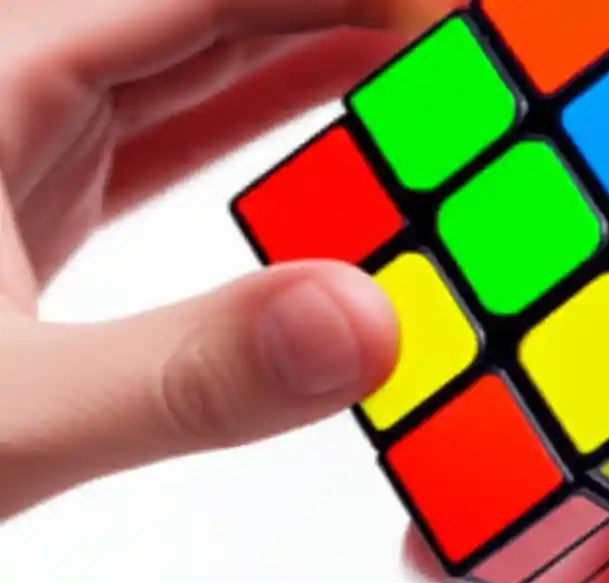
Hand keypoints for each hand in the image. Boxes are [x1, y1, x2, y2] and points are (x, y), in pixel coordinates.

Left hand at [0, 0, 460, 518]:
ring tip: (426, 61)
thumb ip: (186, 375)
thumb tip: (371, 324)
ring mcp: (17, 156)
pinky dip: (264, 135)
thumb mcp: (2, 417)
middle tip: (464, 41)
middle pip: (212, 13)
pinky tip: (326, 132)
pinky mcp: (35, 219)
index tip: (457, 13)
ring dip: (315, 60)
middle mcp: (5, 99)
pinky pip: (178, 144)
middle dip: (347, 16)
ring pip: (199, 70)